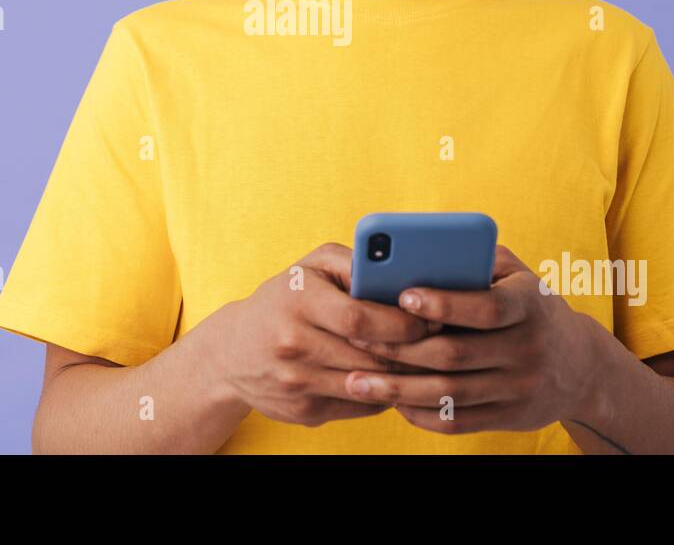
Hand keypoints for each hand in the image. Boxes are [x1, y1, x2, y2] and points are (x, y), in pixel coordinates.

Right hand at [212, 242, 439, 426]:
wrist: (231, 354)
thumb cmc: (283, 300)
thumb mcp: (309, 267)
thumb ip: (353, 261)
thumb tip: (399, 271)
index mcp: (296, 302)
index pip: (360, 319)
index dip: (402, 322)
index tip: (430, 319)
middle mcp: (293, 346)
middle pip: (371, 357)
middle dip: (413, 351)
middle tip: (441, 342)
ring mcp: (298, 384)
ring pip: (371, 386)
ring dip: (404, 375)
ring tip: (428, 361)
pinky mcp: (305, 412)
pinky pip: (361, 406)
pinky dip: (384, 393)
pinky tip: (397, 378)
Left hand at [342, 245, 603, 434]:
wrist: (581, 367)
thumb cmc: (531, 306)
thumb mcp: (517, 274)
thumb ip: (475, 259)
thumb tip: (417, 252)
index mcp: (530, 305)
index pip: (486, 308)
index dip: (444, 303)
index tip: (403, 295)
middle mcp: (528, 349)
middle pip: (456, 354)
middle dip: (401, 349)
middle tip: (356, 340)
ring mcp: (519, 388)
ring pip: (450, 393)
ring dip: (398, 389)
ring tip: (356, 381)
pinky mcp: (509, 418)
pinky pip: (456, 421)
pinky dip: (419, 413)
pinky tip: (391, 401)